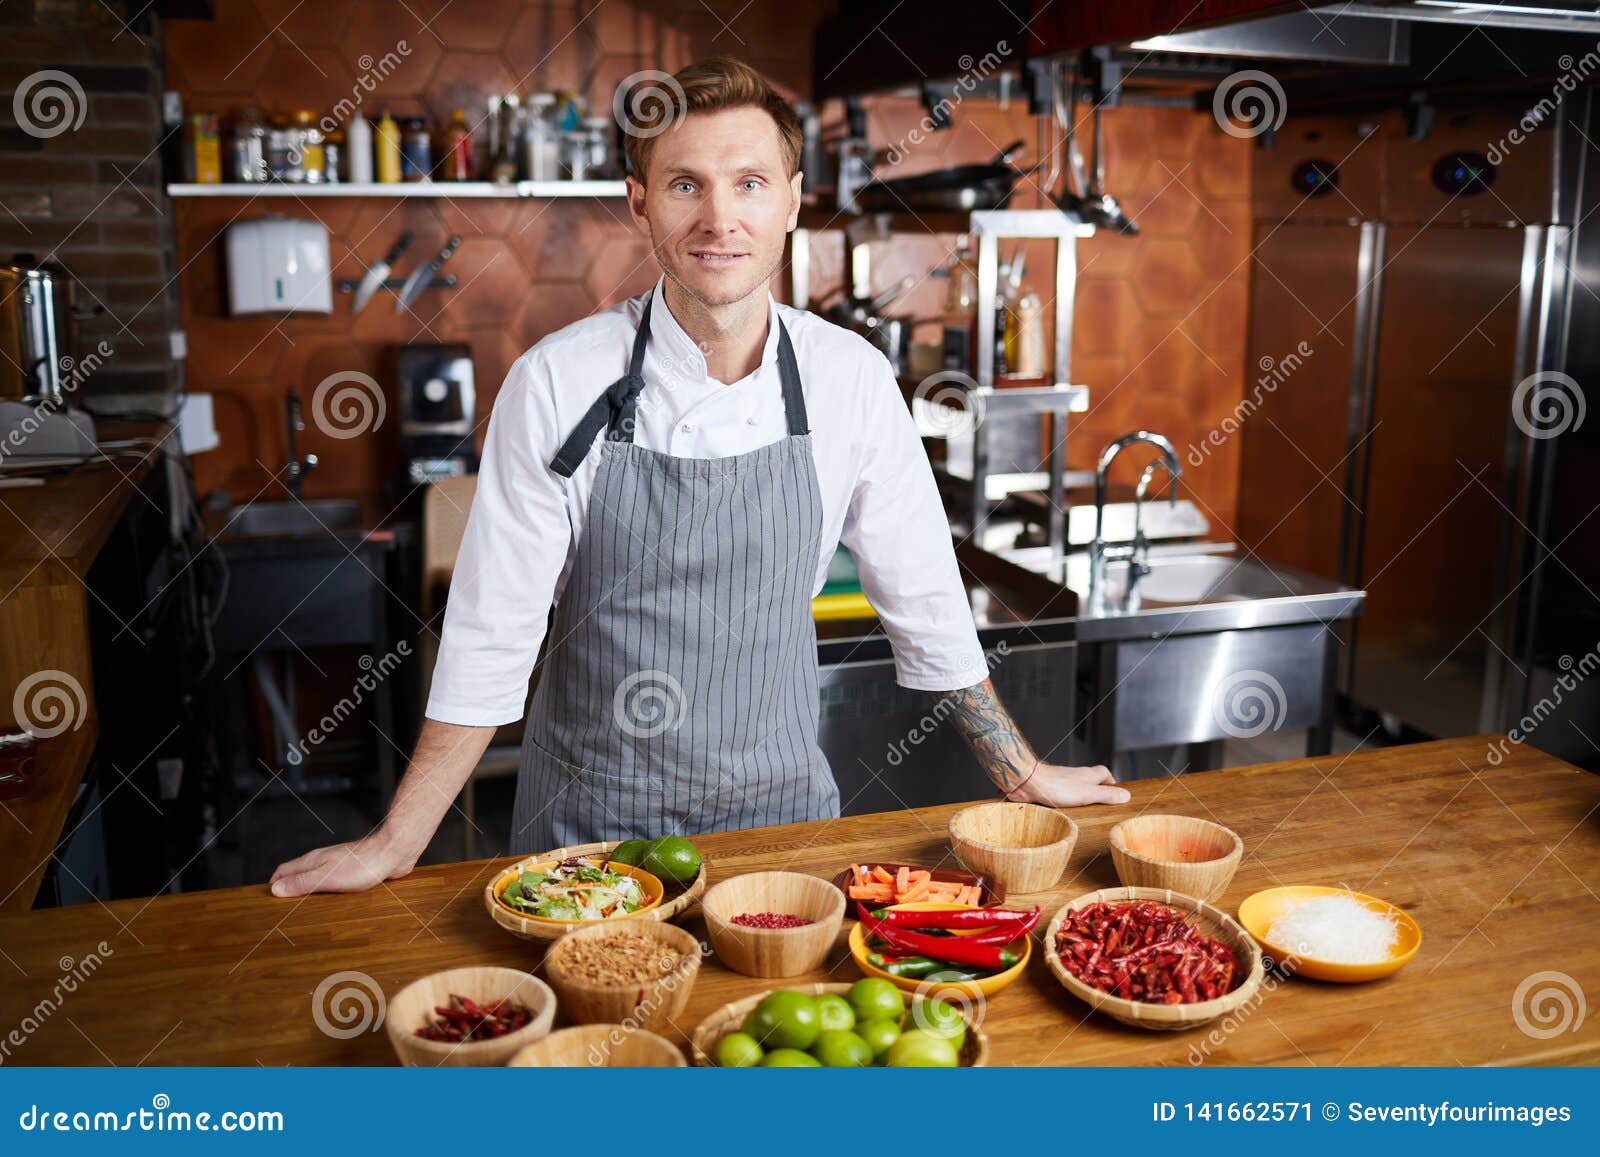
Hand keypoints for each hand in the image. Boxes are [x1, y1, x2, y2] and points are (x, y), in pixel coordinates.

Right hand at [269, 829, 418, 897]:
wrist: (393, 852)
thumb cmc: (362, 865)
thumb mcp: (327, 877)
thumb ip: (302, 882)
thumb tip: (275, 890)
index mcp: (312, 861)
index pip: (283, 871)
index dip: (273, 885)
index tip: (265, 902)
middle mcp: (322, 861)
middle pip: (297, 874)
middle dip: (287, 889)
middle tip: (281, 910)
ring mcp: (337, 865)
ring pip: (315, 878)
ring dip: (306, 891)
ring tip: (302, 910)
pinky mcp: (353, 871)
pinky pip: (333, 882)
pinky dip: (325, 892)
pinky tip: (330, 903)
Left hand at [1006, 761, 1129, 806]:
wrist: (1028, 783)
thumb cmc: (1057, 786)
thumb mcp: (1088, 794)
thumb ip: (1107, 795)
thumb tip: (1126, 796)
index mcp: (1089, 775)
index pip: (1105, 774)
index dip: (1111, 783)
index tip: (1115, 794)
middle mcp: (1076, 777)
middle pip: (1091, 782)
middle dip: (1096, 794)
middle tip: (1101, 808)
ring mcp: (1063, 783)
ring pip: (1076, 791)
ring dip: (1081, 801)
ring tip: (1085, 816)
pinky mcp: (1050, 790)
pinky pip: (1062, 798)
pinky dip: (1066, 805)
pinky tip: (1066, 815)